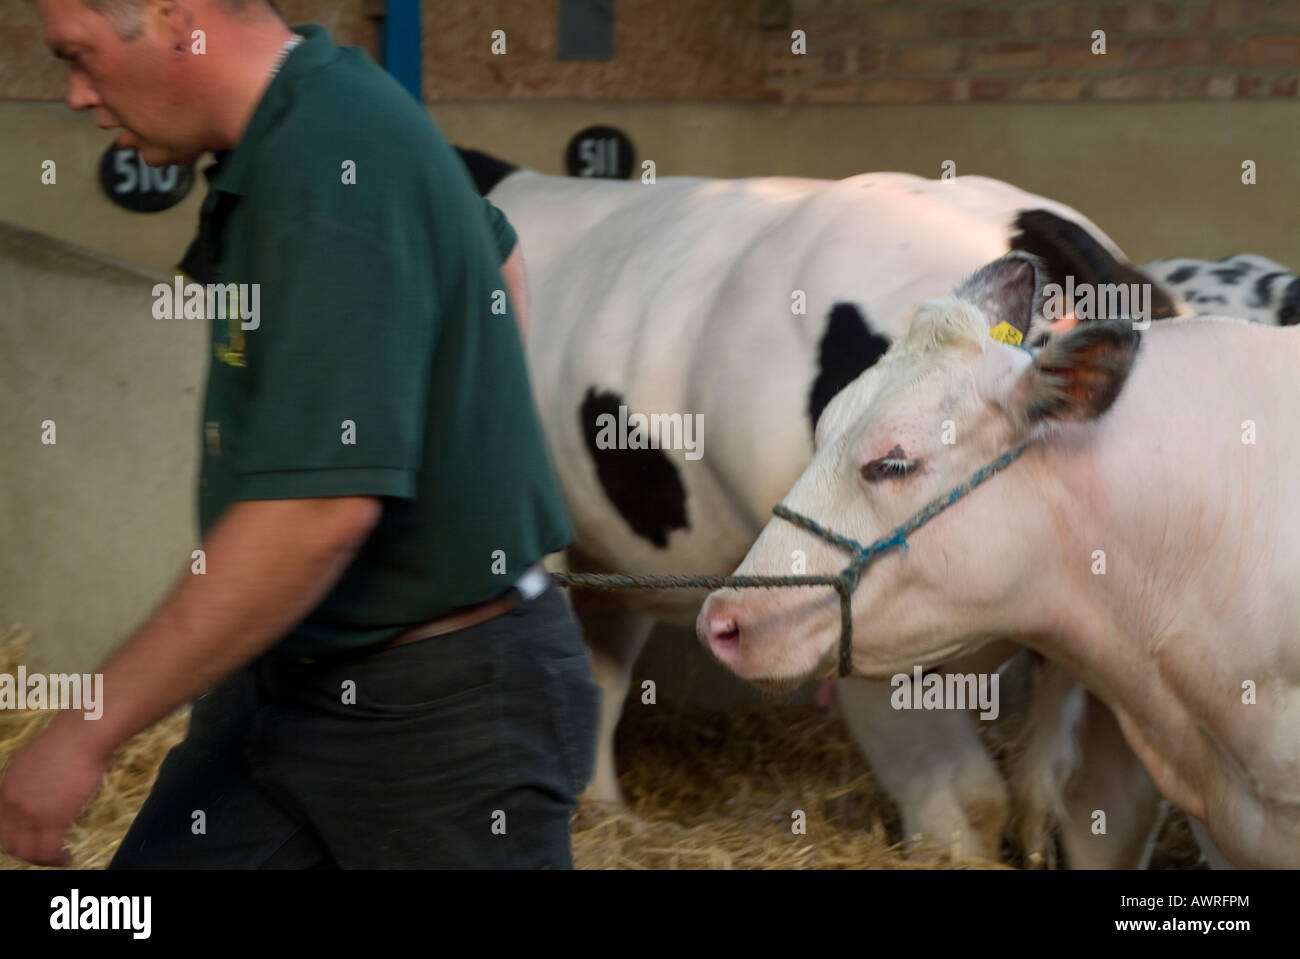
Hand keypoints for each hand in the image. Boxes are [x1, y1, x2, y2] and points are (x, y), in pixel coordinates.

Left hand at [0, 718, 112, 866]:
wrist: (82, 736)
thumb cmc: (68, 739)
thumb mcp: (35, 758)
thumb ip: (31, 778)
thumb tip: (44, 788)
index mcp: (5, 786)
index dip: (11, 833)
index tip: (27, 834)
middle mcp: (11, 803)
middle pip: (6, 841)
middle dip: (22, 849)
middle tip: (40, 849)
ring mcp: (30, 813)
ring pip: (25, 851)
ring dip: (39, 859)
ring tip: (54, 858)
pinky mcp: (53, 820)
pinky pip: (47, 852)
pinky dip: (55, 860)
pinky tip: (65, 858)